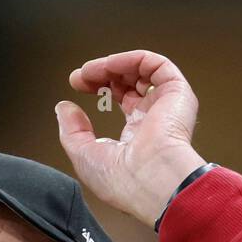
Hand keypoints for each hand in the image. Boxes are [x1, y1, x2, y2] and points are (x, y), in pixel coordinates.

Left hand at [56, 49, 205, 227]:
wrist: (150, 182)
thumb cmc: (122, 181)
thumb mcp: (84, 156)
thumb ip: (72, 131)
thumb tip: (64, 109)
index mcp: (138, 136)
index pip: (121, 98)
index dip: (98, 86)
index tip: (77, 84)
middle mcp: (153, 118)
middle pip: (130, 81)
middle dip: (102, 73)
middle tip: (81, 75)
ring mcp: (166, 104)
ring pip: (142, 69)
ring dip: (114, 64)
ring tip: (91, 70)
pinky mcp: (177, 93)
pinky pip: (156, 65)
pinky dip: (131, 60)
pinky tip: (111, 65)